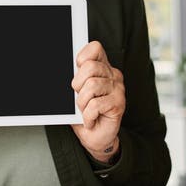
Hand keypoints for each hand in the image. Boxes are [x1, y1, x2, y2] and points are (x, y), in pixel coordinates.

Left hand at [70, 41, 124, 162]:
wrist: (96, 137)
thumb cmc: (85, 113)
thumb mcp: (76, 92)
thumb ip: (75, 78)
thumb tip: (67, 69)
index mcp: (102, 68)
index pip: (95, 48)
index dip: (82, 57)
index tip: (77, 71)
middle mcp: (112, 75)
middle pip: (90, 67)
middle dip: (78, 85)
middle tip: (80, 97)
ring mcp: (118, 89)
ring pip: (91, 86)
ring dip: (82, 103)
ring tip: (85, 110)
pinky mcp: (119, 103)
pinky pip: (95, 104)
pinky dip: (87, 115)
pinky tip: (90, 119)